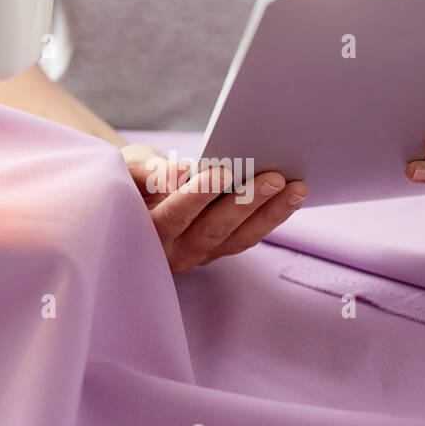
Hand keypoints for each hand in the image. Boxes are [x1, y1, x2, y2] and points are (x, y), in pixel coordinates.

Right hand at [120, 144, 308, 272]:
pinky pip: (246, 238)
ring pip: (237, 238)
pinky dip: (271, 218)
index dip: (198, 195)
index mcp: (144, 231)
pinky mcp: (216, 251)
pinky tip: (292, 198)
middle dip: (246, 203)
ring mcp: (197, 255)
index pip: (174, 215)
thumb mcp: (127, 170)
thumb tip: (181, 173)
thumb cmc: (129, 178)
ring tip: (297, 188)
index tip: (222, 172)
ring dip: (269, 213)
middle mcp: (172, 252)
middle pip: (213, 230)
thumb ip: (148, 173)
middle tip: (275, 177)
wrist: (130, 198)